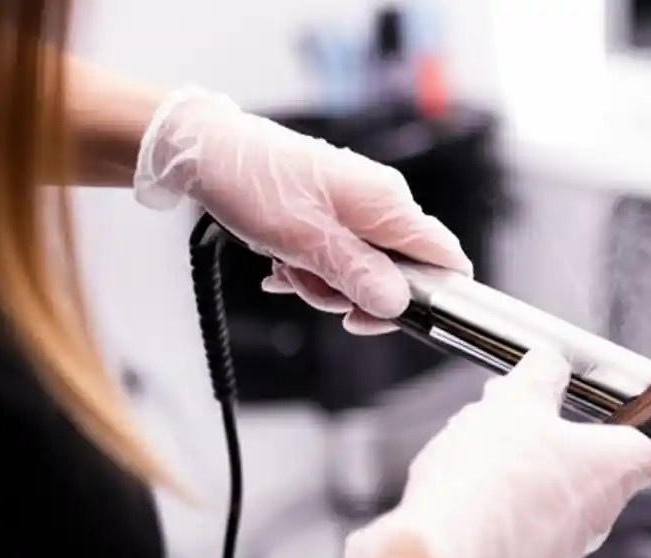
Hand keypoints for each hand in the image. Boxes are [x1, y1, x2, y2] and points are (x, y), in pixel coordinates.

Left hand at [133, 87, 472, 334]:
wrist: (205, 150)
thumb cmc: (252, 183)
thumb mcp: (305, 241)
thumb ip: (358, 274)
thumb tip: (398, 304)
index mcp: (388, 203)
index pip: (446, 257)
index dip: (429, 297)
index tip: (380, 315)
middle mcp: (382, 203)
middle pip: (401, 273)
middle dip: (354, 292)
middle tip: (311, 285)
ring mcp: (359, 207)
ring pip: (366, 270)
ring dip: (324, 282)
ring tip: (287, 266)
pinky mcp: (335, 212)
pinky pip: (341, 256)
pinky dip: (313, 268)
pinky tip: (283, 263)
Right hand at [343, 348, 650, 557]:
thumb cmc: (490, 482)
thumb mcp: (515, 404)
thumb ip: (539, 378)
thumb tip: (550, 364)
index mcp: (610, 471)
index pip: (649, 452)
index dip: (635, 428)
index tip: (612, 411)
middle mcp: (597, 518)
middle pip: (592, 471)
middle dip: (556, 440)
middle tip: (518, 415)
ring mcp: (560, 552)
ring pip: (553, 499)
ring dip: (525, 471)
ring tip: (479, 446)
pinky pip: (521, 531)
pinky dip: (500, 508)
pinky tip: (464, 488)